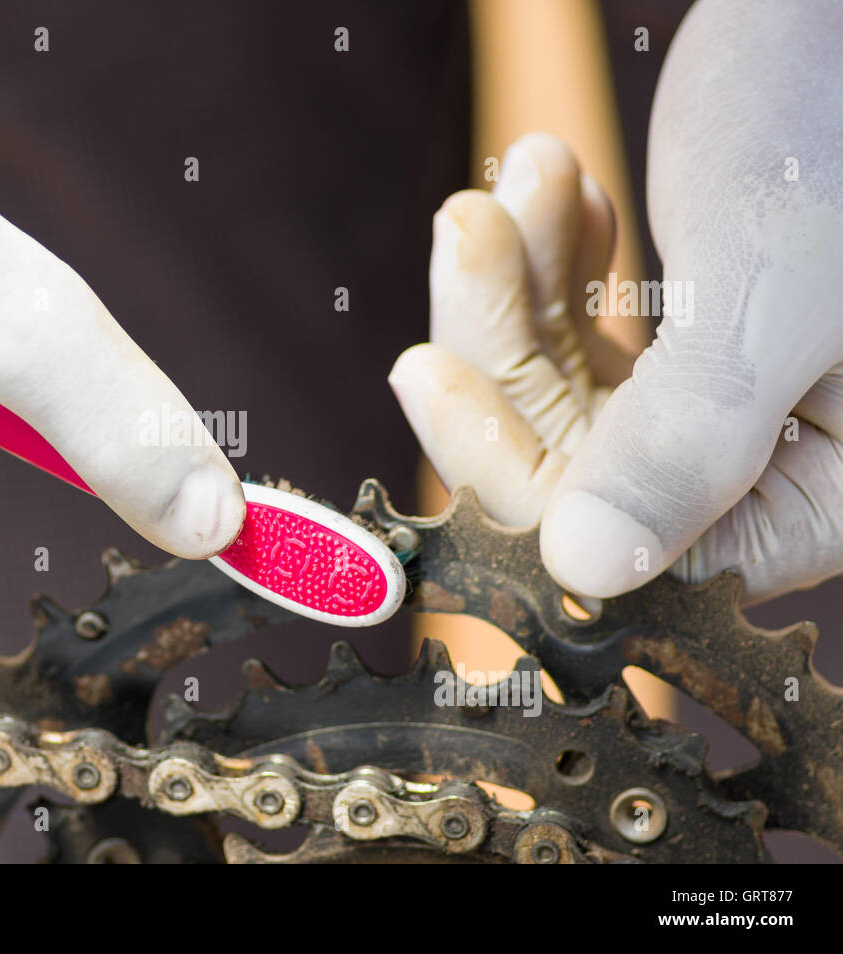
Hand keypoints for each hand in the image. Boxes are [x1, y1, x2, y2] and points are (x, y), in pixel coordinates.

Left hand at [392, 0, 842, 604]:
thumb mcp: (774, 292)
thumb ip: (687, 437)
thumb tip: (586, 571)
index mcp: (820, 495)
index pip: (629, 540)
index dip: (512, 467)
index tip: (431, 376)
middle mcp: (766, 470)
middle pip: (571, 455)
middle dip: (502, 336)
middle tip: (466, 227)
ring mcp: (716, 410)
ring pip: (560, 384)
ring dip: (519, 278)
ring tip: (523, 170)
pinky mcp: (681, 349)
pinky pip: (580, 330)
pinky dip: (553, 258)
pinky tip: (555, 183)